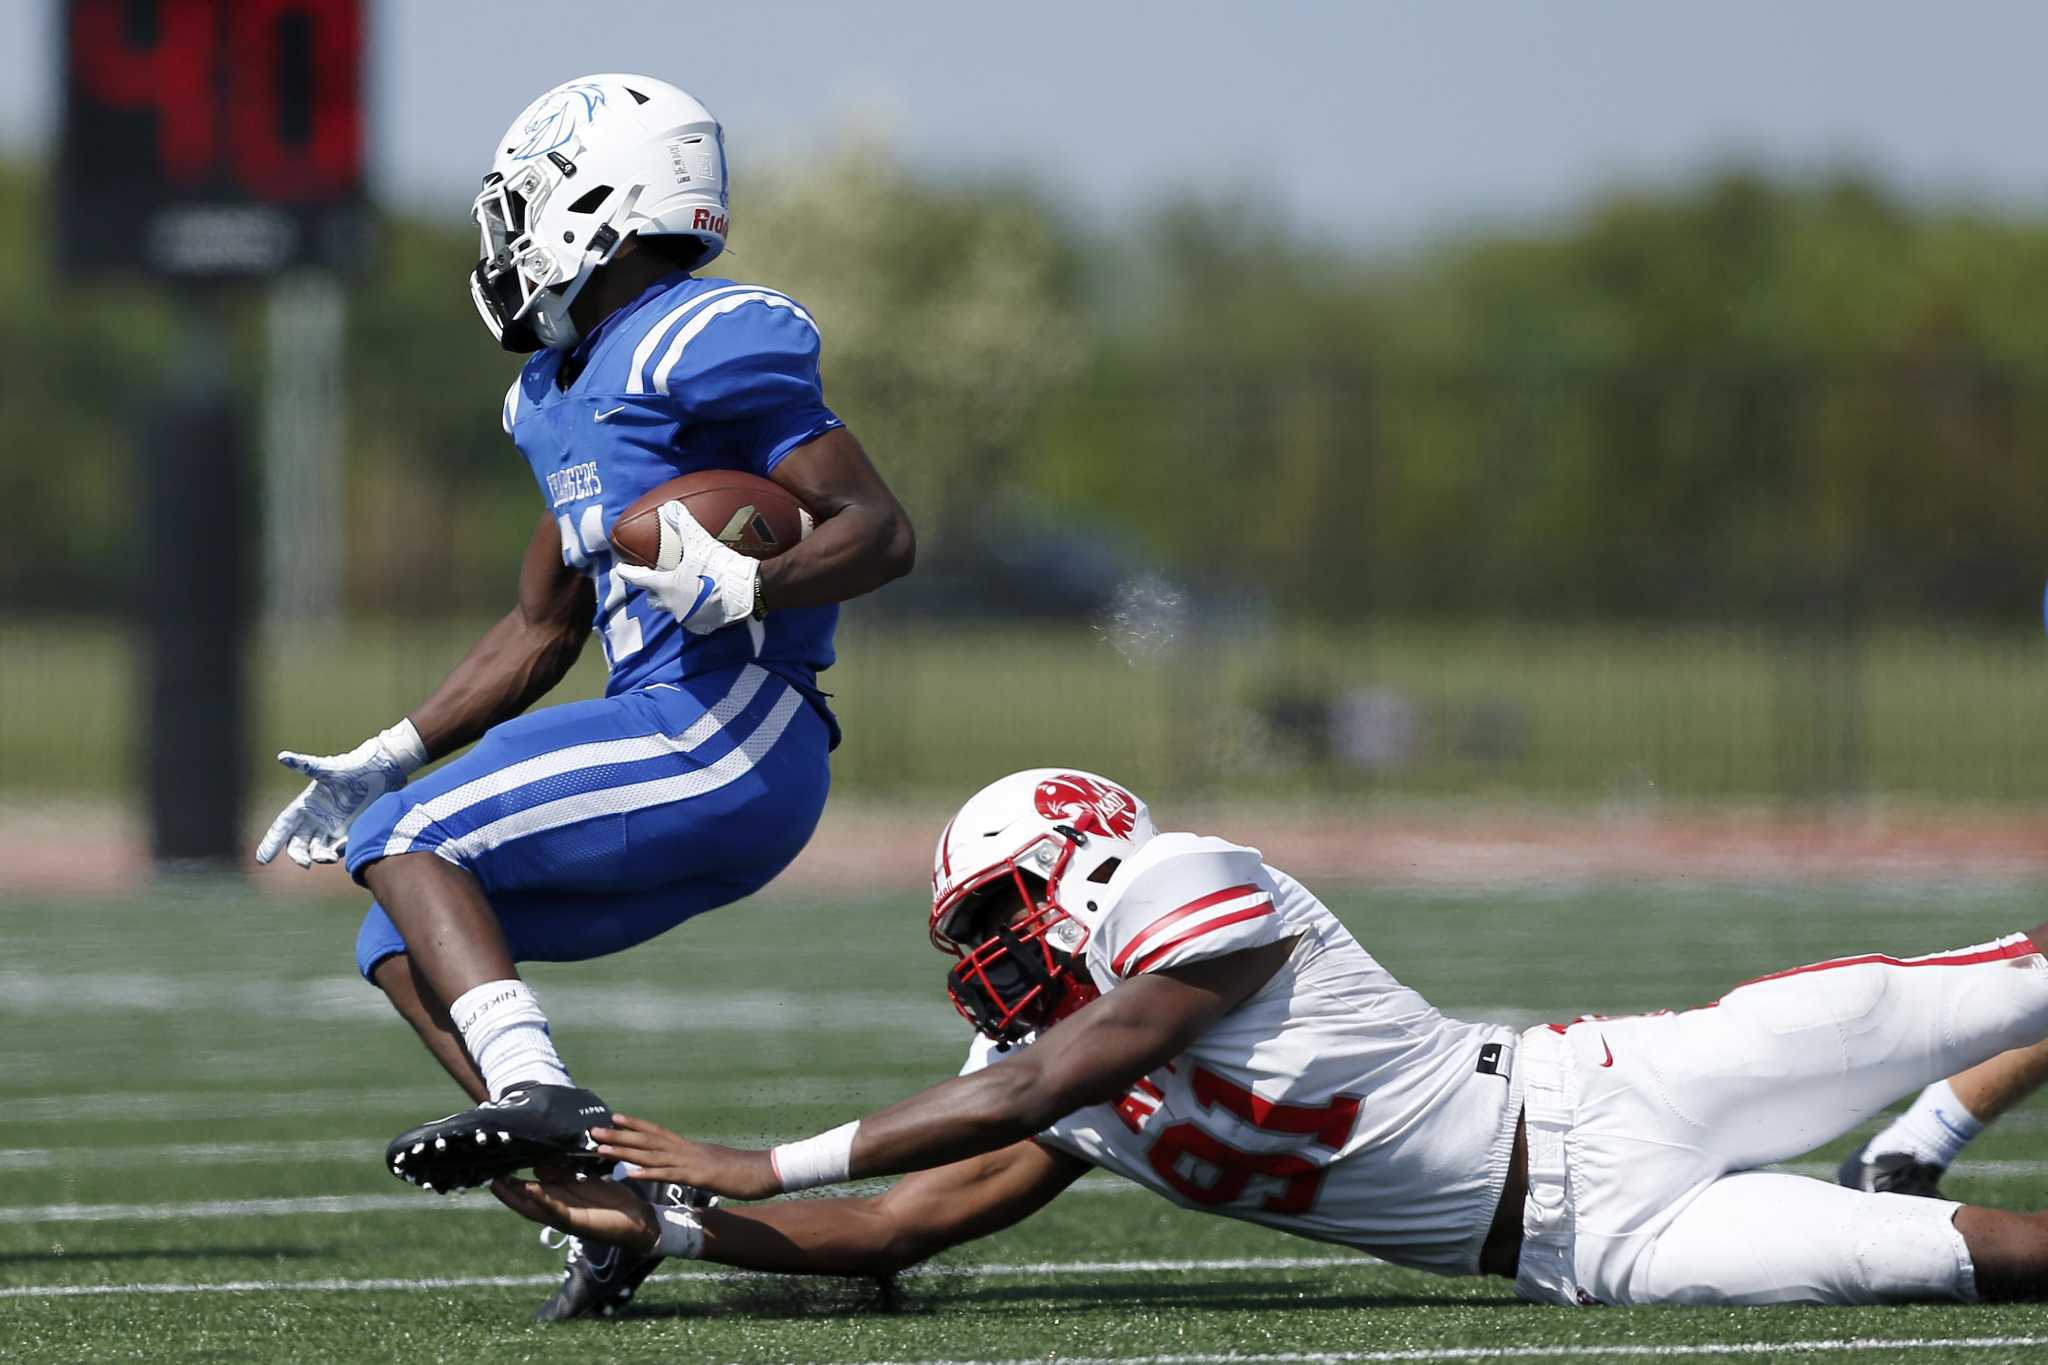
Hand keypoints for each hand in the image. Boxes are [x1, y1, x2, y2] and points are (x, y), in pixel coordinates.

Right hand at [254, 730, 418, 867]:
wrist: (382, 771)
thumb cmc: (351, 767)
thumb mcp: (327, 768)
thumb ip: (306, 766)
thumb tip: (283, 756)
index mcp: (304, 805)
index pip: (282, 827)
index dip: (271, 842)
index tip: (261, 860)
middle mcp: (315, 819)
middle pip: (297, 843)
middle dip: (297, 855)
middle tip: (304, 863)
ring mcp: (331, 827)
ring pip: (316, 849)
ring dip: (319, 856)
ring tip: (328, 856)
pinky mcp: (349, 832)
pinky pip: (338, 849)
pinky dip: (337, 852)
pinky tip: (342, 848)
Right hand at [490, 1168, 659, 1254]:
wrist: (636, 1218)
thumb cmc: (609, 1199)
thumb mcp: (582, 1180)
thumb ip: (562, 1171)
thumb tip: (539, 1161)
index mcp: (557, 1198)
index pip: (528, 1191)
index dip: (510, 1183)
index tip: (493, 1169)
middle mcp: (556, 1210)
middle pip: (524, 1201)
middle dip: (505, 1191)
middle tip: (486, 1176)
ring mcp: (564, 1218)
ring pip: (534, 1208)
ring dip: (516, 1197)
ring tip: (499, 1184)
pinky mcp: (577, 1222)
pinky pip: (556, 1211)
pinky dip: (543, 1201)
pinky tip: (532, 1190)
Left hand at [594, 1113, 780, 1200]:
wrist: (765, 1170)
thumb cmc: (743, 1171)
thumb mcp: (714, 1167)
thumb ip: (697, 1165)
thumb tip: (685, 1167)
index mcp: (689, 1148)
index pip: (656, 1132)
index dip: (634, 1125)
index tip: (613, 1119)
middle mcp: (686, 1150)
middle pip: (647, 1140)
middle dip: (618, 1136)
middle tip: (592, 1131)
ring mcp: (691, 1161)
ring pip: (651, 1155)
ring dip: (624, 1152)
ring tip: (600, 1149)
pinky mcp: (698, 1176)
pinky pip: (669, 1174)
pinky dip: (648, 1174)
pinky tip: (629, 1174)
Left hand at [613, 501, 760, 634]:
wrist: (746, 591)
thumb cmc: (718, 567)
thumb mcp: (700, 542)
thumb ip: (683, 524)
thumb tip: (669, 506)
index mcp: (666, 586)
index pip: (639, 579)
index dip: (628, 573)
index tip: (620, 570)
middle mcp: (672, 605)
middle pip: (653, 599)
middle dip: (653, 591)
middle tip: (657, 581)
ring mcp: (688, 618)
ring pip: (673, 610)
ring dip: (675, 601)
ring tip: (683, 591)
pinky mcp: (704, 626)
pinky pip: (692, 619)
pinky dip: (694, 611)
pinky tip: (702, 603)